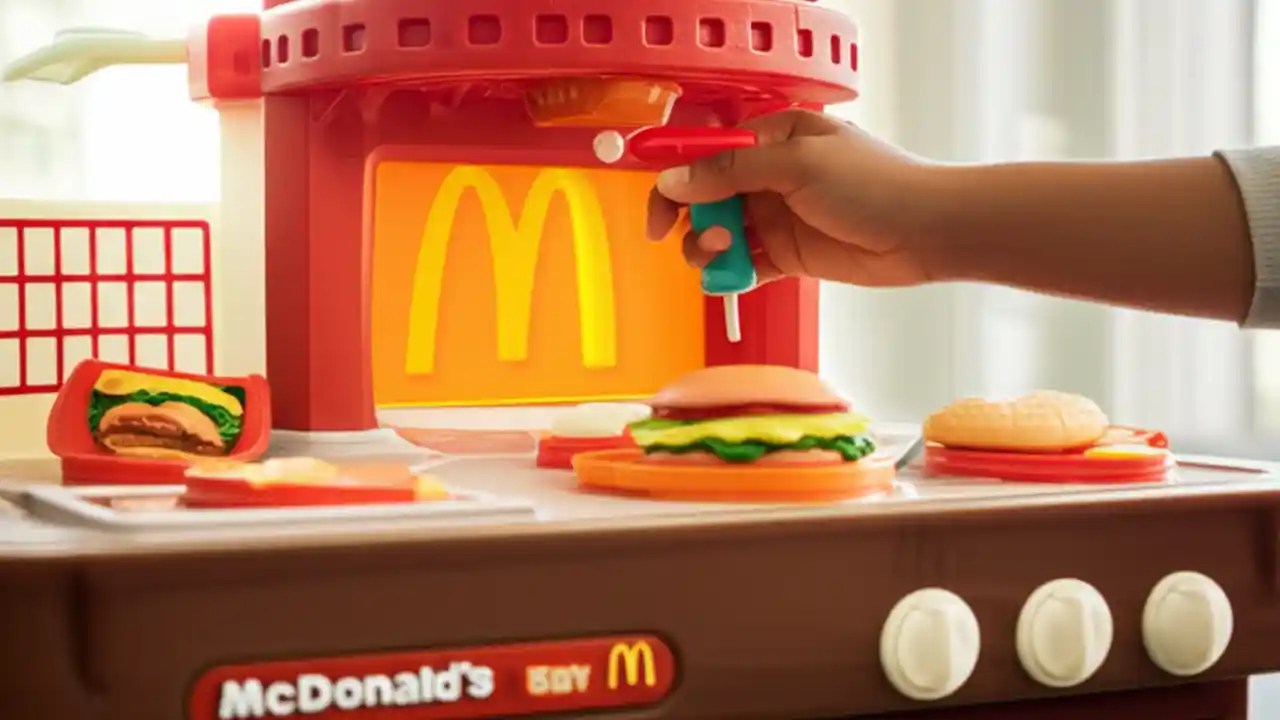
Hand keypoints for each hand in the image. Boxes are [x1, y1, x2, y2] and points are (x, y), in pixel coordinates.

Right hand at [647, 110, 943, 286]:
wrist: (926, 231)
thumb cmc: (875, 184)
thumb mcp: (797, 165)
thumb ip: (730, 173)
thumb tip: (674, 180)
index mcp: (770, 140)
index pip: (705, 156)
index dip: (675, 182)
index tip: (658, 211)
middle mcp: (769, 178)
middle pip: (706, 200)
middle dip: (693, 222)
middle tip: (704, 240)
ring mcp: (779, 217)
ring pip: (720, 236)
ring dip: (709, 250)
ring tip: (724, 257)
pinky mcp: (790, 255)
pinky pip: (744, 265)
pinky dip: (731, 275)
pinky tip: (731, 280)